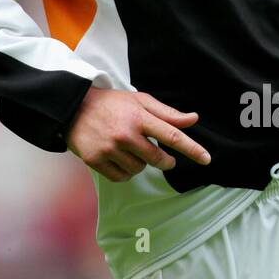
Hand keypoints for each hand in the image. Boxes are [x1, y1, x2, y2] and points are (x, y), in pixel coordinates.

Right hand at [65, 87, 210, 182]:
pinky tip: (118, 158)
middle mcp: (125, 133)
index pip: (172, 135)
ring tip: (129, 149)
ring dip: (140, 163)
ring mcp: (109, 148)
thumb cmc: (111, 104)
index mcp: (139, 117)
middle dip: (165, 161)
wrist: (72, 107)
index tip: (206, 159)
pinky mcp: (95, 160)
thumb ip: (167, 113)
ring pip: (139, 169)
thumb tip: (193, 119)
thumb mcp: (140, 101)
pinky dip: (125, 172)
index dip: (192, 149)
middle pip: (157, 159)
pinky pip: (122, 177)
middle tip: (164, 157)